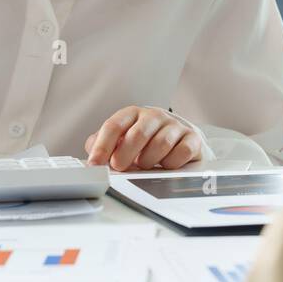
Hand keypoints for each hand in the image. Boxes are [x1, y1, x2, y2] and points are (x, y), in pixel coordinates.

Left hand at [85, 106, 203, 170]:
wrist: (180, 137)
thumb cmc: (146, 140)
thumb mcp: (122, 138)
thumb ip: (103, 143)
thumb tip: (91, 153)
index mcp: (133, 114)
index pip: (114, 126)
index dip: (102, 146)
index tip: (95, 164)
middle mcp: (154, 116)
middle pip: (138, 134)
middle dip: (125, 155)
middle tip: (120, 167)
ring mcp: (174, 126)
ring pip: (160, 144)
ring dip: (149, 161)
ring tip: (145, 165)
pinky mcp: (192, 138)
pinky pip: (181, 152)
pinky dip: (171, 163)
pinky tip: (165, 165)